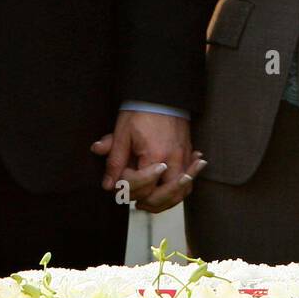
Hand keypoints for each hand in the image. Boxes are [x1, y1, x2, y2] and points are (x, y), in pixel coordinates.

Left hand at [91, 111, 207, 213]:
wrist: (162, 94)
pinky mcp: (189, 154)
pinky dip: (180, 190)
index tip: (120, 182)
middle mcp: (173, 160)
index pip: (144, 187)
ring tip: (150, 203)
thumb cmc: (141, 112)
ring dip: (165, 202)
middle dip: (148, 202)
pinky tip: (169, 191)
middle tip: (135, 203)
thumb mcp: (122, 134)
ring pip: (181, 192)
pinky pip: (189, 181)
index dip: (130, 188)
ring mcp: (184, 158)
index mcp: (155, 155)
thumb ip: (115, 161)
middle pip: (165, 196)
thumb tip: (108, 186)